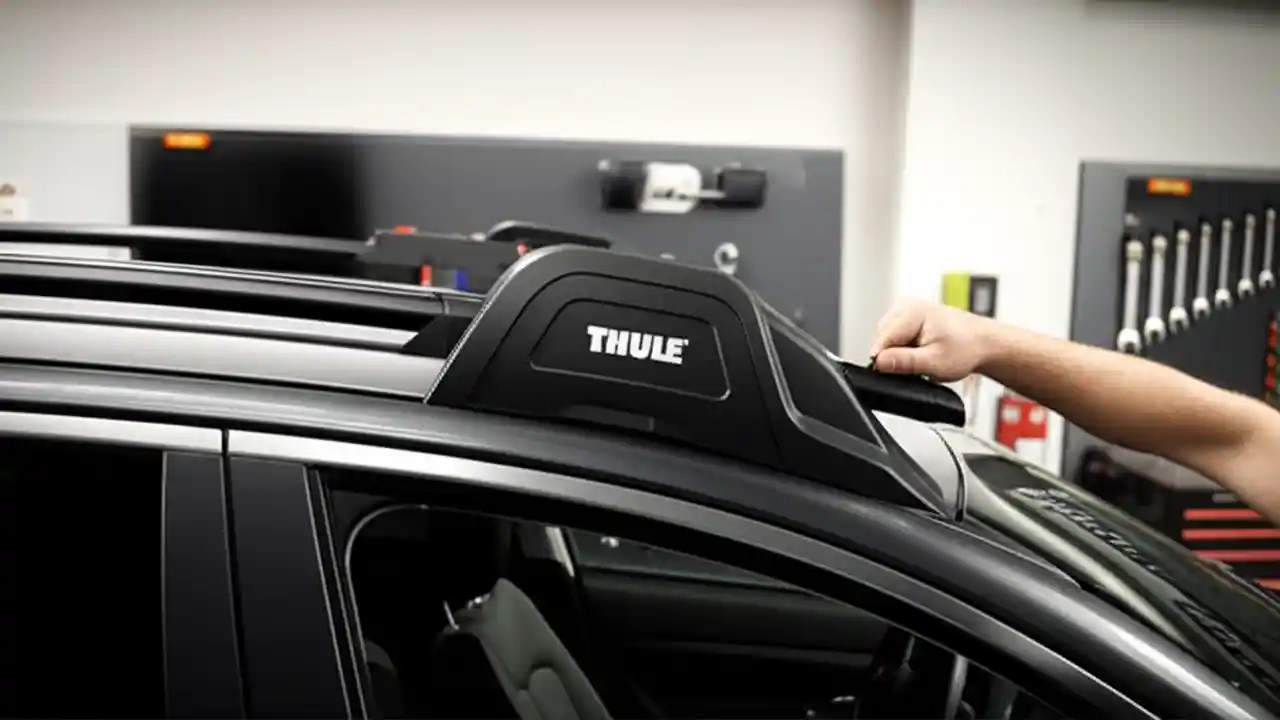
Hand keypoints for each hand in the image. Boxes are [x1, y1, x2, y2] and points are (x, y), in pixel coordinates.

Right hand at [868, 299, 992, 381]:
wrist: (984, 343)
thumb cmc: (967, 348)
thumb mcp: (934, 362)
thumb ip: (904, 361)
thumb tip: (879, 362)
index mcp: (912, 311)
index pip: (882, 339)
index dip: (883, 360)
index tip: (891, 373)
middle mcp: (906, 305)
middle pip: (882, 338)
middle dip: (893, 355)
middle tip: (916, 364)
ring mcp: (906, 309)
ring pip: (886, 338)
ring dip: (898, 352)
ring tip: (921, 356)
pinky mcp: (908, 316)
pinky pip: (894, 336)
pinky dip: (903, 347)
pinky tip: (919, 350)